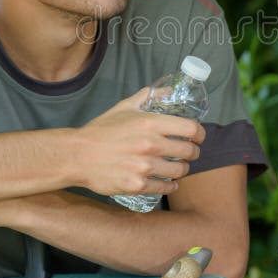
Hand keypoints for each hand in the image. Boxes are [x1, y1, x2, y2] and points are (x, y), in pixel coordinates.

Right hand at [75, 87, 205, 196]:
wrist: (77, 155)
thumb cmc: (101, 130)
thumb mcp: (124, 107)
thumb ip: (147, 96)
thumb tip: (168, 89)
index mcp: (150, 123)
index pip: (191, 128)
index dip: (200, 133)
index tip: (198, 137)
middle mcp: (150, 145)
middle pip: (189, 151)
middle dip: (192, 152)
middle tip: (188, 153)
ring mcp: (144, 167)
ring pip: (179, 171)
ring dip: (182, 169)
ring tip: (178, 167)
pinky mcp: (137, 185)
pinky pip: (164, 187)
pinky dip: (170, 185)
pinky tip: (169, 182)